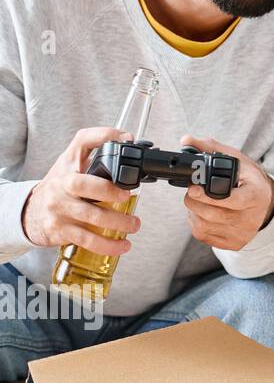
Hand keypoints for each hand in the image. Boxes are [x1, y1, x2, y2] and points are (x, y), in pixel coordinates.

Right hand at [20, 127, 140, 253]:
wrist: (31, 211)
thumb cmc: (60, 185)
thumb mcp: (71, 162)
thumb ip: (95, 147)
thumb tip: (127, 138)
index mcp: (68, 166)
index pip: (82, 143)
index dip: (104, 137)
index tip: (127, 140)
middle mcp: (60, 186)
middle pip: (83, 185)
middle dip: (109, 191)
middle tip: (128, 196)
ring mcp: (59, 210)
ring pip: (91, 217)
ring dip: (119, 223)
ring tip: (134, 225)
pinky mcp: (60, 231)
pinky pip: (88, 240)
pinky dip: (108, 245)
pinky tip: (122, 246)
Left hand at [180, 136, 273, 250]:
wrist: (265, 204)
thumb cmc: (248, 180)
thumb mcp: (237, 160)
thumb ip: (211, 148)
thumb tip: (186, 140)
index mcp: (257, 195)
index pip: (233, 200)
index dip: (210, 196)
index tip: (193, 189)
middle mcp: (252, 218)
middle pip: (212, 214)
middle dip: (194, 200)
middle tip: (192, 190)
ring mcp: (242, 233)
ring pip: (203, 225)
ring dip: (193, 211)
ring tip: (200, 201)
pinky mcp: (233, 244)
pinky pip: (203, 235)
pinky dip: (196, 223)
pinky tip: (204, 213)